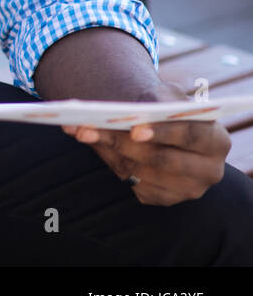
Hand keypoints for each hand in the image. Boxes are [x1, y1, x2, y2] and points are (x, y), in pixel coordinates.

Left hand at [61, 81, 230, 205]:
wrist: (166, 132)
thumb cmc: (168, 110)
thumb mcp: (169, 96)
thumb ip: (158, 98)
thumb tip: (131, 111)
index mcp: (216, 141)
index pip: (190, 136)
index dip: (162, 132)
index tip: (134, 128)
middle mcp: (208, 171)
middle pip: (160, 159)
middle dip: (120, 143)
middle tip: (86, 129)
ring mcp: (187, 189)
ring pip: (140, 172)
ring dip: (106, 151)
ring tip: (79, 131)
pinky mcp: (164, 199)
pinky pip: (132, 184)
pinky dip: (109, 163)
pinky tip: (92, 145)